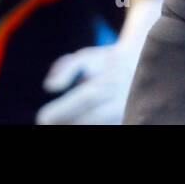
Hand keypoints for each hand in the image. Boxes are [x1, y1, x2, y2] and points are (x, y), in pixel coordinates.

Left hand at [36, 0, 163, 124]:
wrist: (142, 64)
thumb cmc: (107, 62)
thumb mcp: (86, 57)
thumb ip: (67, 68)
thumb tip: (50, 86)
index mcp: (111, 79)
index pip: (85, 98)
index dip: (61, 111)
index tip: (42, 117)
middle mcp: (121, 97)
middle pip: (90, 118)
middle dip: (65, 124)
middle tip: (49, 123)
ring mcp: (127, 112)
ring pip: (97, 126)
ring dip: (76, 126)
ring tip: (63, 123)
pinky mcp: (128, 120)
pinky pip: (106, 126)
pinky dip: (90, 126)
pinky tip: (77, 122)